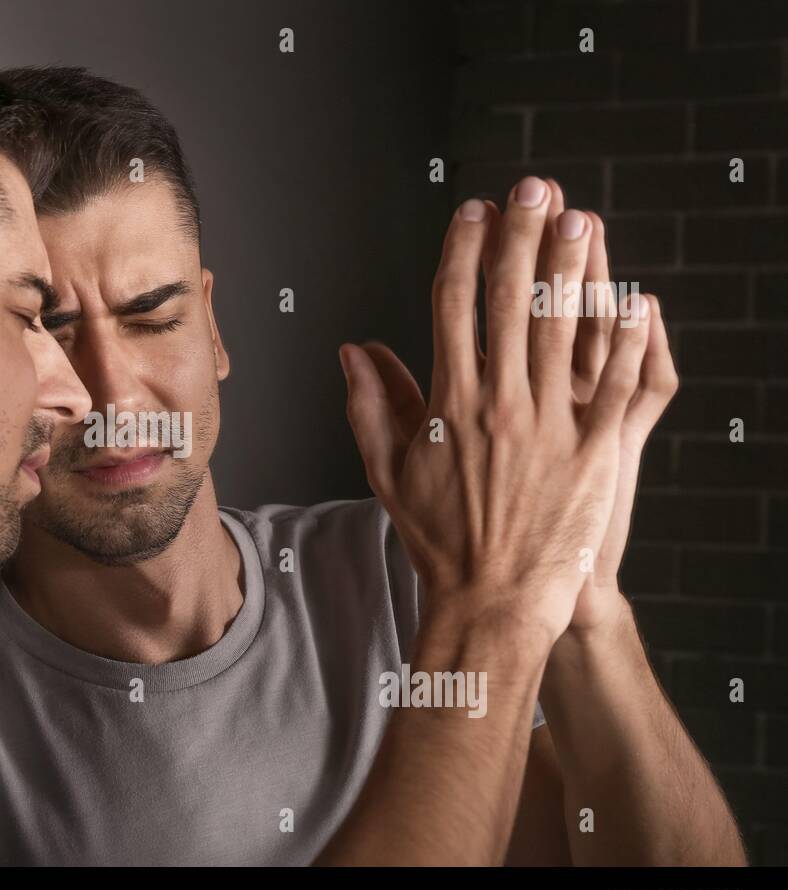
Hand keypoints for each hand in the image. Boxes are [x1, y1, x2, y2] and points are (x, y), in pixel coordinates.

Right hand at [339, 176, 652, 644]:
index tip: (473, 213)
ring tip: (581, 221)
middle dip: (522, 236)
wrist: (492, 601)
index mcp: (447, 403)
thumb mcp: (387, 472)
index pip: (452, 307)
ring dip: (574, 268)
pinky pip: (616, 384)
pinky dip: (627, 339)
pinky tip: (635, 298)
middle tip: (535, 189)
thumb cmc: (438, 540)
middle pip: (512, 301)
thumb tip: (354, 350)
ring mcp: (550, 425)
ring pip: (565, 329)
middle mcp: (498, 403)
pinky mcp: (594, 451)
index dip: (462, 251)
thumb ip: (370, 405)